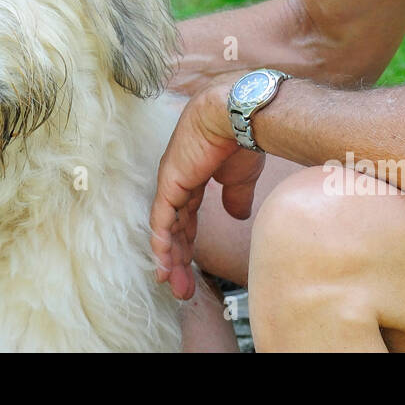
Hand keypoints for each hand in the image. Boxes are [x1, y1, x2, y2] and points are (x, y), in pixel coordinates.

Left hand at [150, 76, 266, 299]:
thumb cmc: (242, 138)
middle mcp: (178, 182)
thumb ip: (235, 196)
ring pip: (166, 229)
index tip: (189, 270)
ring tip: (174, 286)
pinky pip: (162, 219)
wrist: (238, 115)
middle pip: (174, 228)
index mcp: (194, 179)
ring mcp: (171, 182)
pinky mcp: (169, 182)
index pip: (186, 219)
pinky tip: (163, 263)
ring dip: (170, 259)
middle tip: (181, 289)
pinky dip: (161, 242)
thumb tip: (237, 215)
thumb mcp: (240, 177)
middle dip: (178, 259)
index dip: (187, 245)